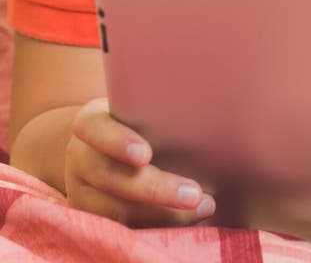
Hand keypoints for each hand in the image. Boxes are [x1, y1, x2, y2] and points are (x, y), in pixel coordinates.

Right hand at [65, 98, 215, 226]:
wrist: (103, 148)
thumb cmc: (136, 120)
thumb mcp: (138, 107)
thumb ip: (157, 110)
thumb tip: (205, 114)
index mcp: (90, 122)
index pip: (93, 128)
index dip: (116, 141)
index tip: (145, 155)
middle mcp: (79, 156)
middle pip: (109, 176)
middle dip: (154, 189)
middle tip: (194, 194)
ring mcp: (79, 190)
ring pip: (114, 210)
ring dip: (162, 214)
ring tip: (202, 207)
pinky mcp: (90, 217)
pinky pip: (120, 229)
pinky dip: (155, 227)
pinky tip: (187, 221)